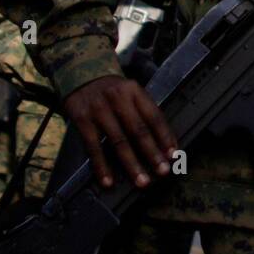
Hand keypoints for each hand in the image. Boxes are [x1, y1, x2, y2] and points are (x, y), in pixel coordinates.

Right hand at [64, 75, 177, 189]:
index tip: (173, 155)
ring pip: (118, 141)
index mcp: (134, 91)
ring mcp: (99, 109)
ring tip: (142, 181)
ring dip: (131, 164)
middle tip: (162, 172)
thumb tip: (164, 143)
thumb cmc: (111, 90)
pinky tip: (108, 181)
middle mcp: (118, 98)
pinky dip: (101, 166)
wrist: (79, 72)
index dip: (165, 137)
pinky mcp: (82, 120)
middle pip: (138, 130)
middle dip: (152, 153)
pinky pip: (94, 147)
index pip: (154, 116)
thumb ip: (143, 112)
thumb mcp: (129, 92)